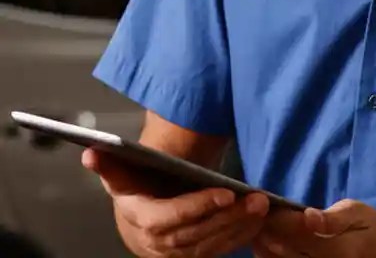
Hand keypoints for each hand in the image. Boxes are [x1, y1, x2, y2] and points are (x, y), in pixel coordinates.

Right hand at [83, 148, 269, 256]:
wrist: (143, 209)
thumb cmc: (137, 185)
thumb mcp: (122, 171)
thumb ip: (110, 163)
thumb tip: (90, 151)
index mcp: (137, 218)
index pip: (165, 219)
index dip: (195, 208)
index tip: (225, 193)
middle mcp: (153, 242)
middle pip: (193, 235)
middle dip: (226, 217)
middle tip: (256, 199)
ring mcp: (173, 253)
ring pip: (209, 245)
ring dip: (238, 227)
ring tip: (262, 206)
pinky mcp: (191, 257)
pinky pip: (218, 250)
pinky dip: (240, 236)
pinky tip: (259, 220)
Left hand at [252, 200, 375, 257]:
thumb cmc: (369, 225)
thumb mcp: (357, 212)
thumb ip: (332, 218)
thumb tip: (309, 217)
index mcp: (337, 247)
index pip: (297, 231)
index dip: (277, 217)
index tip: (261, 203)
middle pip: (283, 249)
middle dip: (264, 231)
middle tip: (250, 214)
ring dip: (263, 246)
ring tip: (254, 229)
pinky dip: (272, 255)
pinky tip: (265, 245)